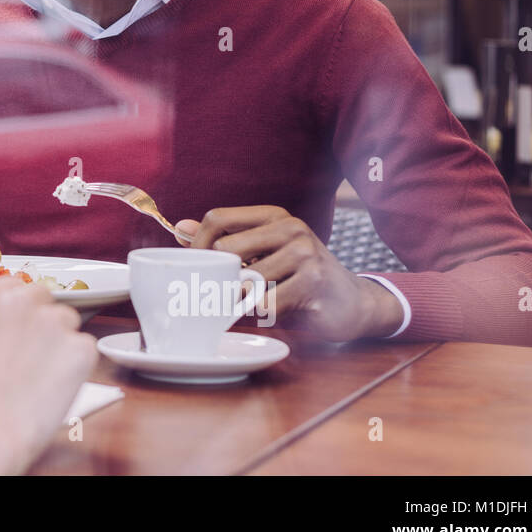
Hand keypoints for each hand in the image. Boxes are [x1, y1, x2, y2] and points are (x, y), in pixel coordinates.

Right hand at [0, 277, 97, 475]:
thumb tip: (13, 327)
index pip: (16, 286)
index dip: (19, 312)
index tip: (17, 331)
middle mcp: (22, 298)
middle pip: (45, 299)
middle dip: (42, 322)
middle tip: (32, 356)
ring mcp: (54, 320)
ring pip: (68, 321)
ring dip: (60, 342)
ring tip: (41, 377)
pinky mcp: (81, 346)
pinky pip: (85, 349)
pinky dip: (77, 367)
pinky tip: (54, 388)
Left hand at [174, 206, 403, 342]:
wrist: (352, 303)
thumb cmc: (300, 278)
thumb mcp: (264, 253)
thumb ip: (224, 241)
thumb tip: (178, 227)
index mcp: (274, 216)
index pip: (217, 219)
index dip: (198, 245)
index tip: (197, 268)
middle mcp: (291, 228)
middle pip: (226, 249)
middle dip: (219, 278)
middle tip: (224, 294)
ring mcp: (305, 254)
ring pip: (245, 280)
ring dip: (243, 300)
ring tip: (259, 302)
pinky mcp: (314, 284)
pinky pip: (266, 304)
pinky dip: (263, 314)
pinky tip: (279, 311)